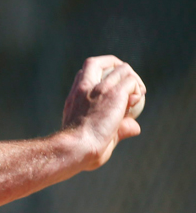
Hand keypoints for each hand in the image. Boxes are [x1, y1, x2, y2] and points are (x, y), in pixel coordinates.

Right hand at [61, 55, 145, 169]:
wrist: (76, 148)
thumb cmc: (81, 150)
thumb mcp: (97, 138)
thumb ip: (117, 130)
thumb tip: (135, 128)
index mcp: (74, 99)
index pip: (83, 76)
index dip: (99, 78)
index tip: (109, 91)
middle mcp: (83, 89)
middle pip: (95, 62)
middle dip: (113, 65)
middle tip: (126, 81)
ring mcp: (98, 89)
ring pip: (121, 69)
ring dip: (133, 79)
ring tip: (138, 95)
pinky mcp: (113, 93)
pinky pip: (131, 82)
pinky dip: (137, 89)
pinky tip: (137, 100)